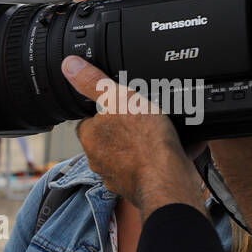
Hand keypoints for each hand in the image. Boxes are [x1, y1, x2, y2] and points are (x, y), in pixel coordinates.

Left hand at [61, 55, 205, 217]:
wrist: (168, 180)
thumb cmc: (142, 142)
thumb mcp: (118, 99)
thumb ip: (94, 83)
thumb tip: (70, 66)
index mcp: (89, 137)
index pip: (89, 119)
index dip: (106, 109)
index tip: (121, 102)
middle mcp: (99, 160)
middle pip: (112, 135)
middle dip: (129, 126)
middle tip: (147, 114)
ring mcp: (120, 175)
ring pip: (134, 152)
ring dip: (148, 142)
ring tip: (165, 130)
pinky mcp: (141, 185)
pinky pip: (154, 165)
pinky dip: (165, 155)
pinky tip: (181, 145)